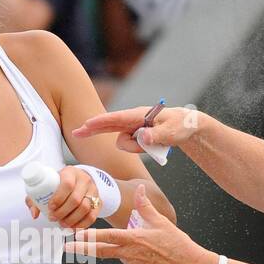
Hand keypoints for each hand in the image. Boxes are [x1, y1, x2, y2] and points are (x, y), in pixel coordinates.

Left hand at [23, 166, 100, 230]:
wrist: (78, 181)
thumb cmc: (58, 184)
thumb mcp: (47, 186)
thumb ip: (35, 198)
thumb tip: (34, 214)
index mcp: (70, 172)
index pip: (67, 184)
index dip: (58, 198)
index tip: (50, 208)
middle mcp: (84, 180)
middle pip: (76, 199)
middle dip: (63, 212)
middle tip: (53, 218)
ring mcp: (93, 191)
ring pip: (85, 208)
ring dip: (72, 220)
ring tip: (62, 224)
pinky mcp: (98, 202)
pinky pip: (93, 216)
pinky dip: (82, 224)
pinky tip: (72, 228)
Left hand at [67, 184, 214, 263]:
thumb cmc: (177, 243)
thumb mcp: (161, 221)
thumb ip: (145, 206)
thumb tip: (139, 189)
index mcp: (135, 239)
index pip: (107, 237)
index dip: (90, 237)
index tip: (76, 236)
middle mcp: (131, 254)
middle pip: (102, 252)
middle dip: (83, 250)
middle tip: (67, 248)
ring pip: (122, 257)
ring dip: (127, 252)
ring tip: (149, 250)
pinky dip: (137, 262)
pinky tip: (152, 260)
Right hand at [72, 104, 207, 155]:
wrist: (188, 126)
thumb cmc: (181, 125)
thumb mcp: (172, 132)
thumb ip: (156, 136)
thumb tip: (141, 138)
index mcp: (140, 115)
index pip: (116, 118)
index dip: (100, 122)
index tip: (85, 125)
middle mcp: (134, 120)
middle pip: (108, 125)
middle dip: (93, 130)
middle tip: (75, 133)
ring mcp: (134, 127)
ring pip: (124, 142)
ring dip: (135, 148)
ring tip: (156, 145)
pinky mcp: (136, 134)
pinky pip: (131, 145)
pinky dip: (139, 149)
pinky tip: (152, 146)